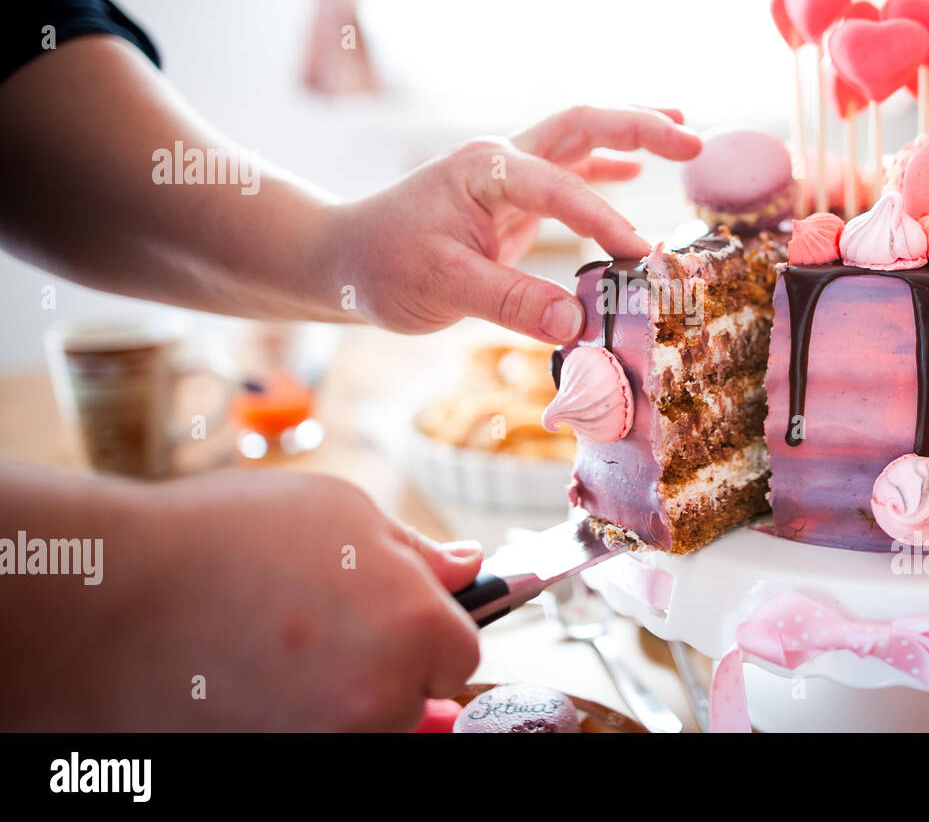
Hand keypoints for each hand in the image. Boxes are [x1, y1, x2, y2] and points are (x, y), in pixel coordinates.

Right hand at [2, 467, 481, 730]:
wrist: (114, 598)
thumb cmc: (232, 537)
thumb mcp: (344, 514)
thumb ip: (418, 553)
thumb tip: (469, 570)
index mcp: (414, 629)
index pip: (462, 653)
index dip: (430, 625)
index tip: (393, 607)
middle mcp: (380, 699)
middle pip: (415, 696)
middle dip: (386, 660)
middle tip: (321, 617)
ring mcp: (326, 742)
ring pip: (363, 721)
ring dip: (337, 690)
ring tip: (278, 641)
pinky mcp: (276, 760)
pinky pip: (312, 734)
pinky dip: (294, 711)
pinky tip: (253, 670)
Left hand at [330, 105, 701, 341]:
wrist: (345, 260)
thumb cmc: (382, 267)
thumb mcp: (441, 287)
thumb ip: (509, 301)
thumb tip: (576, 322)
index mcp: (484, 169)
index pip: (558, 186)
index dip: (602, 219)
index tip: (640, 255)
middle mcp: (502, 160)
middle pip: (582, 123)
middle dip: (639, 126)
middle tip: (692, 138)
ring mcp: (509, 177)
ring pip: (581, 139)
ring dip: (632, 134)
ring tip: (685, 136)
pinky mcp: (513, 201)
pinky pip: (570, 174)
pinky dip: (606, 170)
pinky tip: (637, 176)